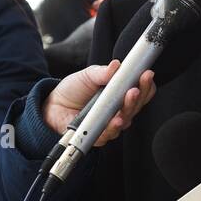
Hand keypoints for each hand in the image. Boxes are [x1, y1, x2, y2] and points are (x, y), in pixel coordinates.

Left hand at [41, 59, 156, 144]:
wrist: (53, 106)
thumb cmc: (73, 91)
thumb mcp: (87, 76)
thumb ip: (102, 72)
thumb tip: (116, 65)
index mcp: (119, 94)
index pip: (139, 90)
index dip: (145, 84)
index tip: (147, 74)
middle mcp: (118, 110)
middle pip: (136, 105)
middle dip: (139, 95)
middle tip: (137, 87)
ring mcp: (110, 123)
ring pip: (126, 120)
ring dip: (129, 110)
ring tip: (129, 99)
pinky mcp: (99, 135)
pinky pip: (110, 133)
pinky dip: (114, 127)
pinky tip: (117, 120)